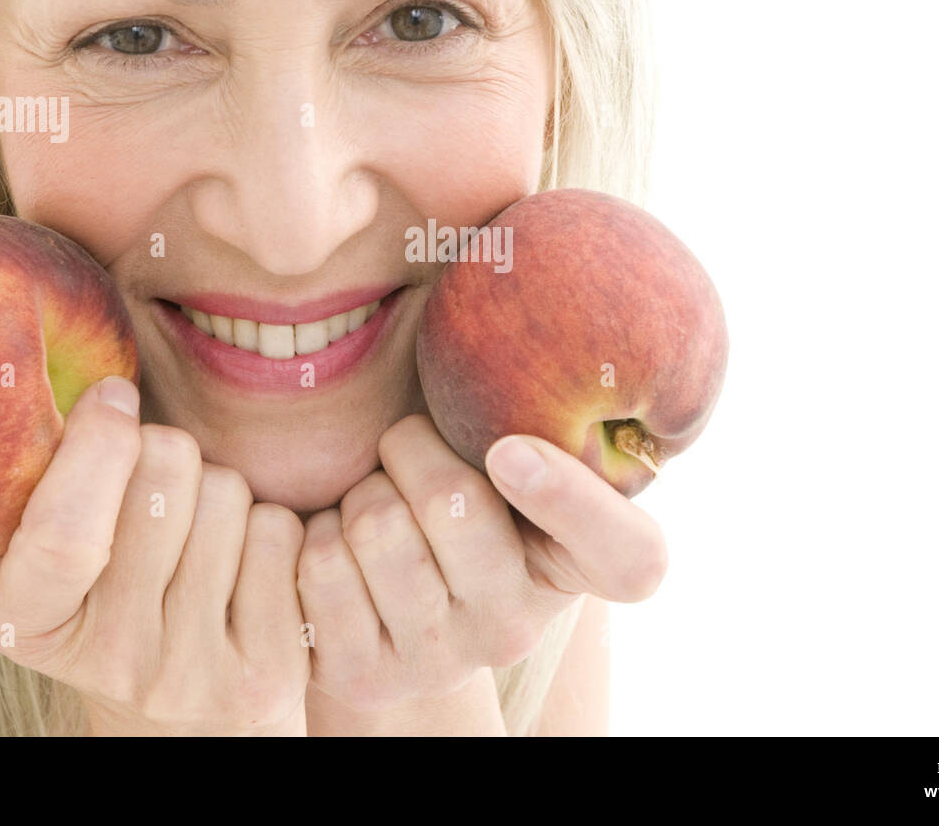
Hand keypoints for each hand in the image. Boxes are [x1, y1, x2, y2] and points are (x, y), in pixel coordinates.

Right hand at [0, 377, 308, 735]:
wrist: (186, 719)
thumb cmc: (117, 598)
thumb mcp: (53, 554)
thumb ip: (59, 483)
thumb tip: (110, 395)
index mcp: (27, 621)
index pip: (62, 535)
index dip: (96, 446)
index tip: (114, 398)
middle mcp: (111, 662)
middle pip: (167, 477)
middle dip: (170, 454)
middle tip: (162, 490)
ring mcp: (194, 675)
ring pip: (231, 496)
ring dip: (224, 493)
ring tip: (203, 540)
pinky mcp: (269, 673)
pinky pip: (282, 533)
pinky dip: (271, 527)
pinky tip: (246, 567)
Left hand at [295, 414, 665, 711]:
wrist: (372, 582)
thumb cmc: (451, 476)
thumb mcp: (504, 437)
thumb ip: (528, 388)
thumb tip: (496, 261)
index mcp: (582, 565)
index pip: (628, 558)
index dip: (572, 502)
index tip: (508, 448)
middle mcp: (520, 628)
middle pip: (454, 506)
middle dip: (410, 447)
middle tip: (407, 456)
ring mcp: (444, 660)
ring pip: (377, 528)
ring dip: (359, 491)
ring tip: (373, 503)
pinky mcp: (366, 677)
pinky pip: (319, 568)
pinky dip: (310, 533)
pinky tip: (334, 542)